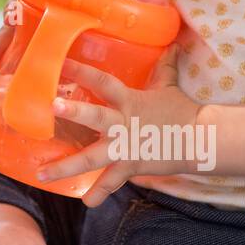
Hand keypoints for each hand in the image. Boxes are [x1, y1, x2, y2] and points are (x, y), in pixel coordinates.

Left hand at [36, 45, 202, 206]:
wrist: (202, 140)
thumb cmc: (183, 111)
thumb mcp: (169, 86)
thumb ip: (164, 66)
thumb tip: (174, 43)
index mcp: (128, 100)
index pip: (102, 81)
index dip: (82, 71)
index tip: (60, 63)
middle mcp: (123, 123)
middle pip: (96, 116)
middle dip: (74, 112)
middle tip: (52, 107)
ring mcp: (125, 147)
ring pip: (92, 157)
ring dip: (67, 166)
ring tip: (42, 173)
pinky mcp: (131, 166)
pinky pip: (112, 182)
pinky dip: (99, 193)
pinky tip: (86, 202)